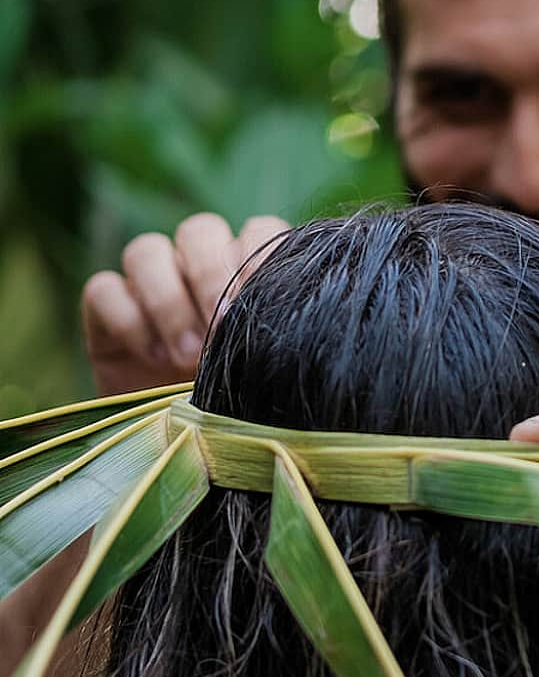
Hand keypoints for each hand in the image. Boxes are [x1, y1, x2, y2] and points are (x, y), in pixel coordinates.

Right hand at [82, 213, 288, 395]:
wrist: (183, 445)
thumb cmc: (241, 404)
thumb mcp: (269, 371)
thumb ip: (279, 337)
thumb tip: (295, 325)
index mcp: (247, 272)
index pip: (257, 230)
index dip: (262, 253)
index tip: (268, 297)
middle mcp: (197, 269)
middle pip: (199, 231)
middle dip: (212, 273)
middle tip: (222, 324)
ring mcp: (148, 286)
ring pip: (147, 250)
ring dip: (168, 299)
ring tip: (188, 353)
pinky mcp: (106, 311)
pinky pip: (104, 289)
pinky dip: (129, 320)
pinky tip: (153, 357)